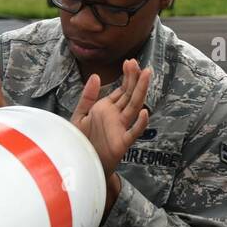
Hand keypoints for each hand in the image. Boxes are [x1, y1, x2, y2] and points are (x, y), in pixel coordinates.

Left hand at [70, 59, 150, 175]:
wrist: (79, 164)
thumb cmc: (80, 142)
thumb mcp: (80, 115)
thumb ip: (88, 97)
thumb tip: (97, 76)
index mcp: (107, 109)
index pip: (122, 90)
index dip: (127, 76)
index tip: (130, 62)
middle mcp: (116, 117)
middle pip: (129, 95)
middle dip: (134, 79)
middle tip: (138, 64)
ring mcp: (121, 128)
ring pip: (133, 107)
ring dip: (141, 92)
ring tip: (146, 76)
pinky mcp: (122, 143)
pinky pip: (133, 132)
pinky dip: (139, 123)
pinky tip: (143, 112)